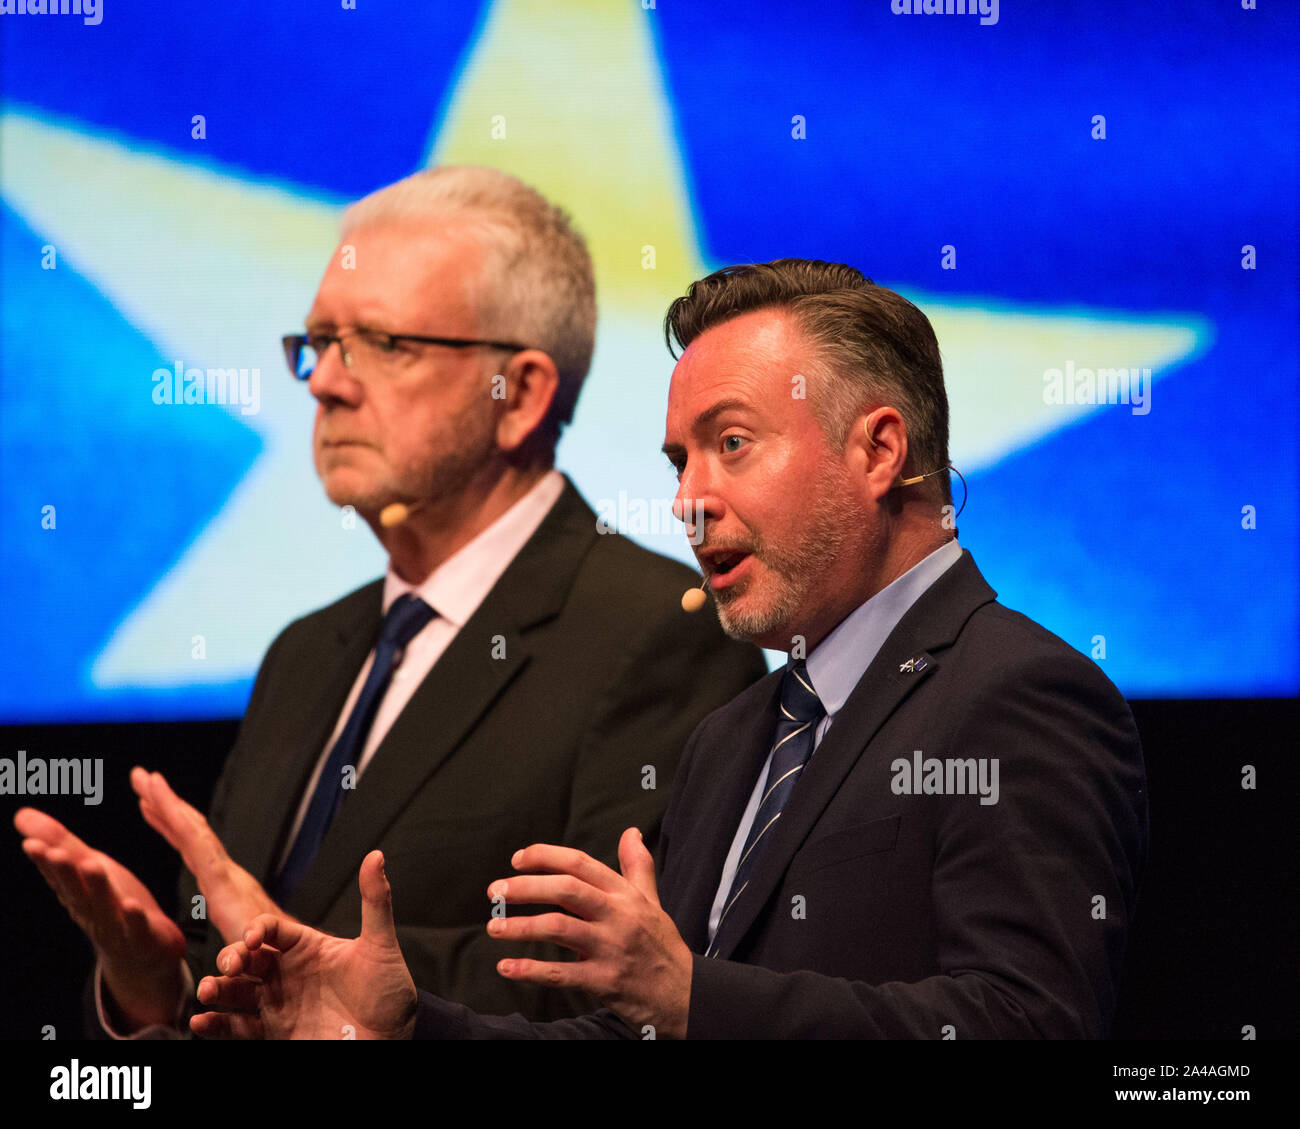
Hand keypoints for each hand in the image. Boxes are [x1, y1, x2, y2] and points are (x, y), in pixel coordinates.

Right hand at [14, 806, 186, 1028]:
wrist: (141, 955)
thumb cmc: (113, 904)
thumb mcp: (88, 868)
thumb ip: (60, 842)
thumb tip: (21, 814)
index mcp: (78, 892)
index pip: (58, 875)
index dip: (45, 861)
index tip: (31, 843)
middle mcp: (91, 910)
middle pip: (77, 890)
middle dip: (65, 871)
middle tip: (55, 851)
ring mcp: (116, 927)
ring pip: (105, 906)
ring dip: (98, 887)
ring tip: (91, 865)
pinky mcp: (143, 938)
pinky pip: (137, 929)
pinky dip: (134, 918)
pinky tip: (132, 904)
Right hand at [131, 766, 285, 943]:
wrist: (294, 963)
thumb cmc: (271, 960)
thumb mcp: (256, 954)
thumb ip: (242, 952)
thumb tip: (235, 952)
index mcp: (227, 884)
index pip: (197, 839)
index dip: (173, 812)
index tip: (152, 784)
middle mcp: (227, 872)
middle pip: (193, 828)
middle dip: (166, 801)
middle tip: (139, 775)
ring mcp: (227, 876)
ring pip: (194, 836)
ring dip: (170, 813)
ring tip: (145, 791)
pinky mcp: (226, 884)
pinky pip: (197, 851)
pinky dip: (179, 835)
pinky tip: (169, 829)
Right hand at [191, 850, 415, 1039]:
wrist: (391, 1039)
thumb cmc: (388, 992)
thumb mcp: (381, 944)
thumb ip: (375, 901)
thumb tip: (375, 857)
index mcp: (306, 946)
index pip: (271, 929)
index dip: (258, 929)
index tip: (254, 938)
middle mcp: (286, 972)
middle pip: (246, 957)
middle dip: (231, 957)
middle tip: (231, 965)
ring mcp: (277, 1003)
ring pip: (235, 991)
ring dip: (217, 988)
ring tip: (209, 992)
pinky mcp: (272, 1033)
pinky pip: (236, 1027)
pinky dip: (217, 1025)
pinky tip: (203, 1022)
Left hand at [487, 827, 692, 1037]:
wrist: (684, 995)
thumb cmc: (662, 946)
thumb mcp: (652, 901)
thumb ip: (637, 866)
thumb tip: (630, 833)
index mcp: (625, 895)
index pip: (581, 864)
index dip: (546, 856)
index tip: (517, 859)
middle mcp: (617, 917)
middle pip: (566, 890)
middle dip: (526, 887)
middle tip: (496, 891)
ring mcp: (610, 949)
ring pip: (559, 929)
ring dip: (521, 927)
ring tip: (494, 927)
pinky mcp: (604, 981)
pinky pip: (561, 974)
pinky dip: (530, 970)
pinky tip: (507, 967)